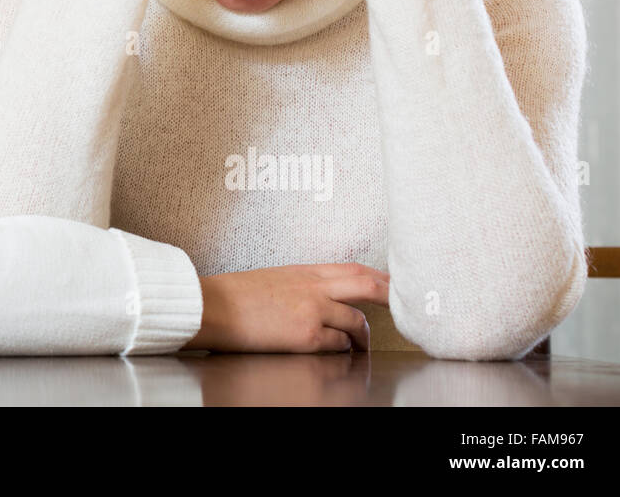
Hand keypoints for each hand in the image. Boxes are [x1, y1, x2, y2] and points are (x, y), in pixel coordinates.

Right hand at [184, 262, 390, 352]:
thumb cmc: (237, 295)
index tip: (393, 283)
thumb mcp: (275, 278)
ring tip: (360, 344)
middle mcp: (314, 288)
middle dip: (391, 295)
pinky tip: (336, 351)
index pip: (354, 269)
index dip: (379, 276)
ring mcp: (313, 311)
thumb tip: (325, 295)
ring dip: (363, 336)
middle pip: (367, 285)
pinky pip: (338, 344)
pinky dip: (342, 349)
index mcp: (305, 271)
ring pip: (357, 322)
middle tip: (405, 305)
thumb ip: (303, 284)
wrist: (214, 306)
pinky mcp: (307, 336)